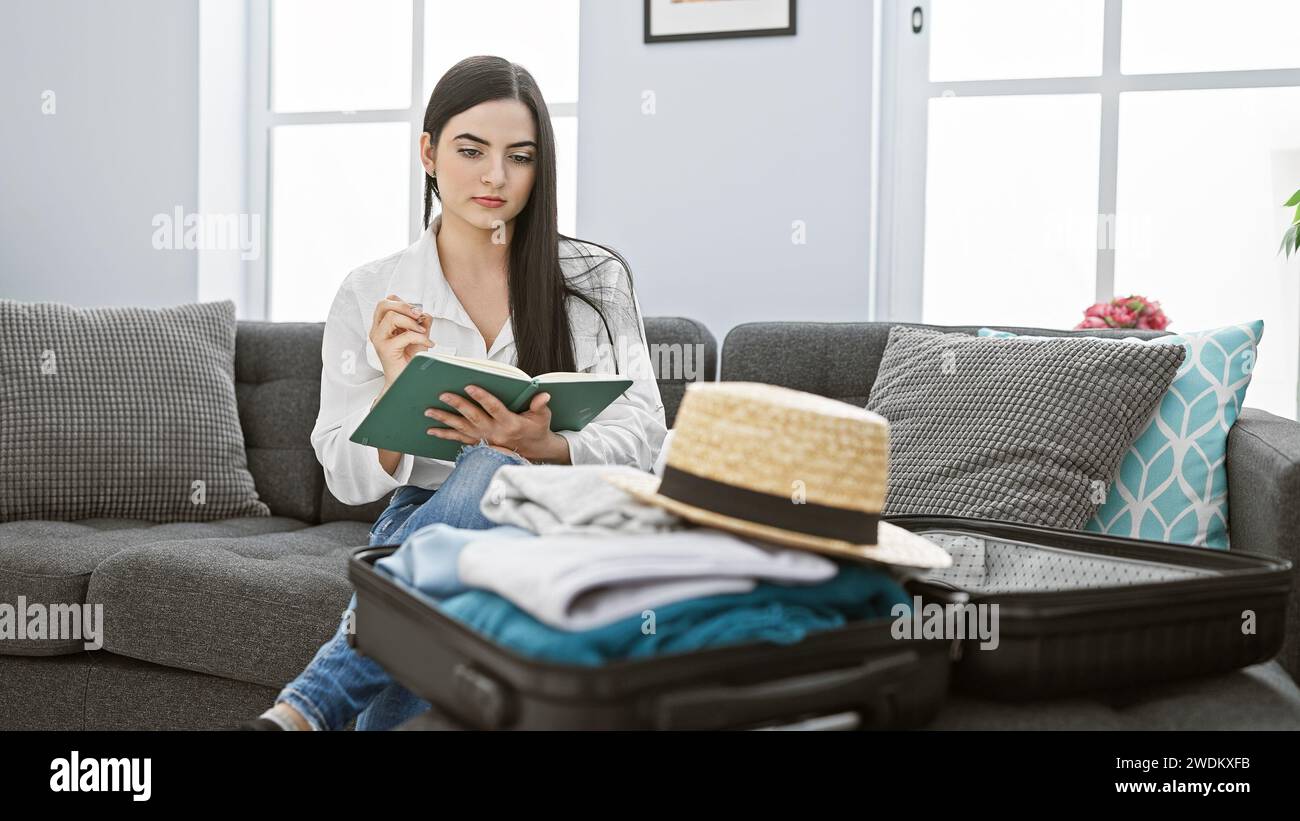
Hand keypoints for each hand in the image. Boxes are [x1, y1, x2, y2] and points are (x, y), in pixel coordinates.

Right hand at [369, 293, 432, 384]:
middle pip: (384, 304)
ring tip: (423, 331)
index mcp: (382, 325)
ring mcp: (379, 340)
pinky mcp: (385, 350)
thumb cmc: (410, 358)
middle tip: (419, 315)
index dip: (402, 302)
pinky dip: (420, 337)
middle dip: (405, 306)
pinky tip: (428, 343)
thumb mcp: (419, 335)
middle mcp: (377, 331)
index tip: (416, 312)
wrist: (406, 380)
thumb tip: (424, 313)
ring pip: (392, 317)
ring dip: (412, 322)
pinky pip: (404, 336)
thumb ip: (421, 322)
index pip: (386, 302)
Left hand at [424, 385, 568, 462]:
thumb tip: (543, 395)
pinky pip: (459, 439)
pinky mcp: (479, 443)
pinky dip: (444, 435)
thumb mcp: (543, 417)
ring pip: (462, 428)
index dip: (482, 397)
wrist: (535, 452)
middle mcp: (494, 433)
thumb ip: (540, 405)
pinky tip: (431, 430)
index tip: (469, 386)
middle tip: (443, 395)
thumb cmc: (537, 430)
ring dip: (444, 419)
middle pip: (473, 417)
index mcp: (510, 423)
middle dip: (457, 405)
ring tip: (429, 410)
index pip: (494, 408)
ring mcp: (485, 439)